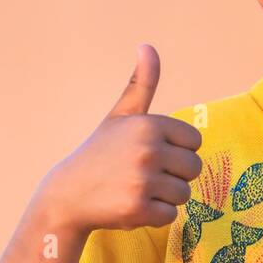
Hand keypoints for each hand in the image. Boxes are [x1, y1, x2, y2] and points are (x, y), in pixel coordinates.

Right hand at [42, 44, 202, 234]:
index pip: (195, 142)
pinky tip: (129, 206)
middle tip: (142, 175)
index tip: (151, 153)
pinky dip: (153, 217)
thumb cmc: (100, 153)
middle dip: (173, 176)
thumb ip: (141, 84)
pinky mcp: (139, 209)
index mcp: (149, 124)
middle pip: (193, 169)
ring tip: (135, 190)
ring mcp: (143, 180)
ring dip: (163, 198)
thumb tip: (147, 45)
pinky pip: (170, 216)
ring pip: (184, 194)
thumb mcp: (120, 116)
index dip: (177, 151)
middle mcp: (148, 150)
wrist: (68, 195)